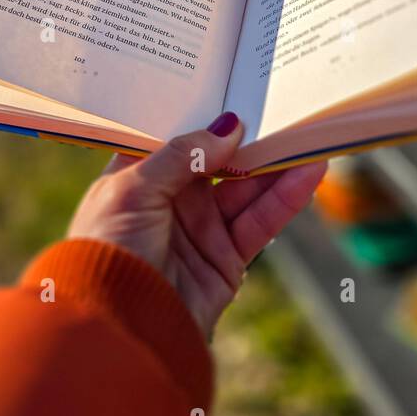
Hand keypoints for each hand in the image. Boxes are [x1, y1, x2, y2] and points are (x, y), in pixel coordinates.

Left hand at [67, 112, 325, 338]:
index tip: (233, 85)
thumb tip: (229, 125)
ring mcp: (200, 231)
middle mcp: (169, 202)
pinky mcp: (226, 260)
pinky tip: (308, 172)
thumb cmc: (108, 250)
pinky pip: (261, 222)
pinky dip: (286, 198)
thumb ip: (183, 154)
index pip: (174, 139)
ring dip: (276, 164)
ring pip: (246, 189)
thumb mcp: (133, 189)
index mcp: (135, 179)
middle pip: (218, 162)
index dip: (202, 116)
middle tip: (281, 105)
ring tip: (306, 133)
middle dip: (248, 137)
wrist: (117, 329)